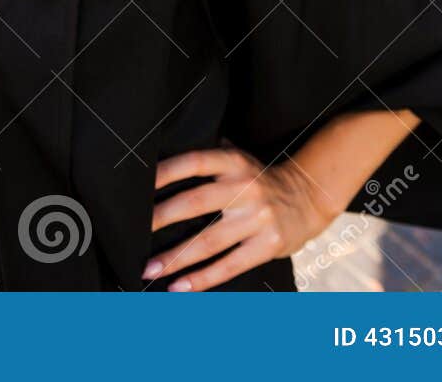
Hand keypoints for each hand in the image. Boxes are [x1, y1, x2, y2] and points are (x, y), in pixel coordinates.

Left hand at [142, 143, 329, 290]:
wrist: (308, 198)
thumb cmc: (258, 179)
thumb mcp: (238, 159)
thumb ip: (208, 158)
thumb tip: (161, 154)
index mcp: (233, 162)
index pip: (193, 162)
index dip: (165, 172)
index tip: (137, 185)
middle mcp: (245, 188)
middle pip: (196, 202)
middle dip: (161, 219)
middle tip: (133, 234)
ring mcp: (258, 218)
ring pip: (209, 241)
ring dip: (176, 258)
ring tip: (149, 269)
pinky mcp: (267, 245)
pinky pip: (229, 265)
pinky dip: (202, 278)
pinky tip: (179, 287)